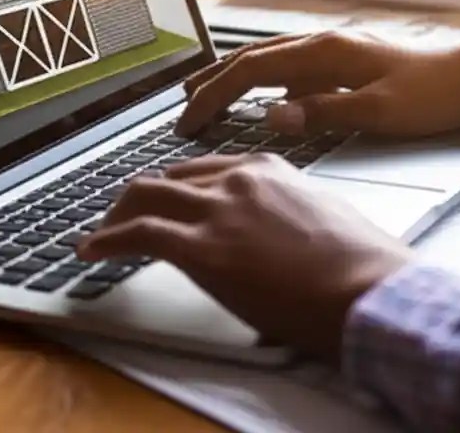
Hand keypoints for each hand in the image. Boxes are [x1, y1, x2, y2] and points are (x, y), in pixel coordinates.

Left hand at [77, 154, 412, 363]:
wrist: (367, 289)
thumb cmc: (362, 266)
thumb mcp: (325, 219)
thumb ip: (292, 216)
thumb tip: (280, 238)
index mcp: (270, 170)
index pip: (206, 170)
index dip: (178, 188)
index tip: (167, 203)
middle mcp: (239, 180)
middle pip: (169, 177)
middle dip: (140, 198)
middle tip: (124, 219)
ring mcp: (219, 211)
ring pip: (145, 196)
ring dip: (116, 216)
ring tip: (101, 235)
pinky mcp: (203, 249)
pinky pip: (138, 234)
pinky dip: (107, 241)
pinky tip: (91, 252)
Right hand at [177, 22, 459, 136]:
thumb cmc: (434, 96)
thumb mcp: (378, 113)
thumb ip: (322, 113)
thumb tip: (270, 117)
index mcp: (325, 54)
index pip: (250, 72)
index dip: (214, 96)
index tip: (187, 121)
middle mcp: (324, 45)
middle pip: (252, 59)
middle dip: (213, 83)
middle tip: (183, 109)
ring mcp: (336, 51)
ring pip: (271, 61)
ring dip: (236, 79)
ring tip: (209, 98)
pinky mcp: (348, 61)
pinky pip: (293, 69)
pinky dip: (266, 84)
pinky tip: (267, 104)